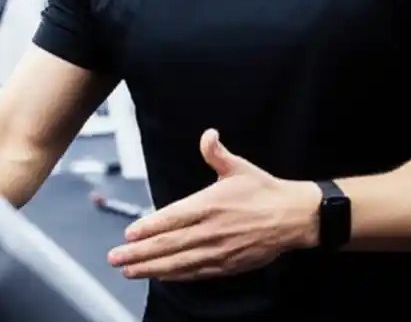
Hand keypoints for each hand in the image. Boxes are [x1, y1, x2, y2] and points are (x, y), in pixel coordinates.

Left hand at [107, 129, 320, 281]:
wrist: (295, 217)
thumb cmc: (265, 190)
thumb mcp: (239, 167)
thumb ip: (217, 153)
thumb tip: (208, 134)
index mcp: (209, 204)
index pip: (172, 218)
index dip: (149, 227)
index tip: (128, 233)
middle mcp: (211, 230)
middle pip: (168, 245)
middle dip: (139, 253)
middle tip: (115, 258)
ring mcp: (218, 251)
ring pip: (179, 263)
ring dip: (151, 268)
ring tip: (128, 270)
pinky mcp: (227, 265)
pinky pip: (196, 273)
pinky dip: (176, 276)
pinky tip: (159, 276)